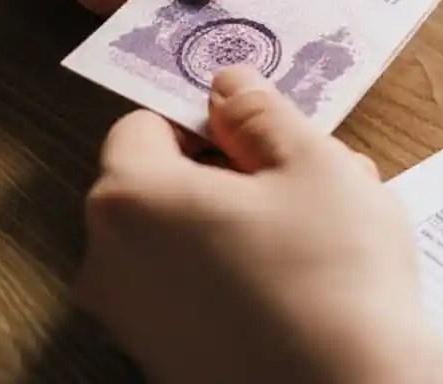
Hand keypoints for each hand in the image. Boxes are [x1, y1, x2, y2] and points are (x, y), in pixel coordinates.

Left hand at [75, 66, 442, 383]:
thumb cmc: (332, 272)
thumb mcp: (312, 164)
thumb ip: (261, 113)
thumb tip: (228, 87)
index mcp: (133, 198)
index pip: (144, 126)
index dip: (206, 119)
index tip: (262, 131)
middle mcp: (110, 263)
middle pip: (163, 187)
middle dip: (232, 173)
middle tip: (307, 179)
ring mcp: (134, 323)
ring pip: (185, 242)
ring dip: (243, 223)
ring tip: (323, 231)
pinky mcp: (166, 363)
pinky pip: (193, 294)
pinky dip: (237, 276)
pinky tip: (305, 282)